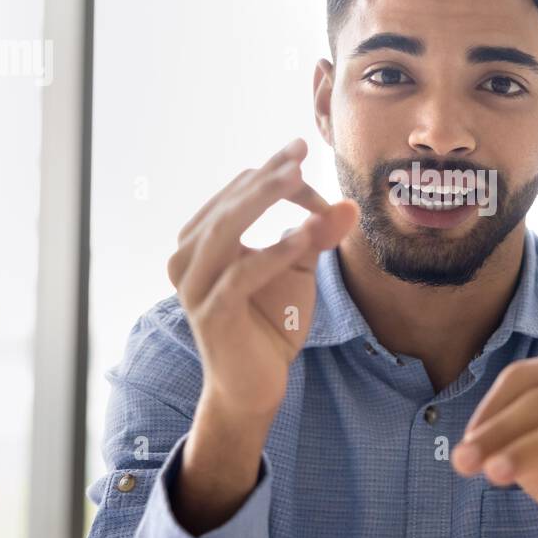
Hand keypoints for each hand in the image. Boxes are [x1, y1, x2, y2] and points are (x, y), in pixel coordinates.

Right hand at [166, 138, 358, 424]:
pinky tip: (305, 236)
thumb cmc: (270, 322)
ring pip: (227, 231)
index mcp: (200, 240)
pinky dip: (274, 252)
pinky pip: (242, 275)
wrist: (254, 386)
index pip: (236, 193)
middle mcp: (187, 258)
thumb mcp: (298, 270)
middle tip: (300, 151)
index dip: (273, 175)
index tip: (305, 155)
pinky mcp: (211, 313)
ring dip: (264, 201)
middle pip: (229, 205)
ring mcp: (195, 286)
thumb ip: (316, 236)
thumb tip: (350, 205)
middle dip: (267, 177)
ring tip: (300, 179)